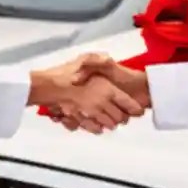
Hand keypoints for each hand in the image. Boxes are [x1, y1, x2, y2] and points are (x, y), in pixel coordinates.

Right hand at [28, 53, 144, 133]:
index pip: (127, 103)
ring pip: (108, 125)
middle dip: (123, 117)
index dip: (135, 108)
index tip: (139, 110)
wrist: (48, 87)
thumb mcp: (85, 59)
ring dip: (111, 123)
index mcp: (107, 90)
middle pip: (119, 118)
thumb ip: (99, 60)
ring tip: (111, 120)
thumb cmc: (66, 72)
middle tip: (124, 116)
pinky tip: (97, 125)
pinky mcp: (80, 120)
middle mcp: (102, 104)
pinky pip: (94, 128)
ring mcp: (91, 114)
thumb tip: (108, 59)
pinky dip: (97, 128)